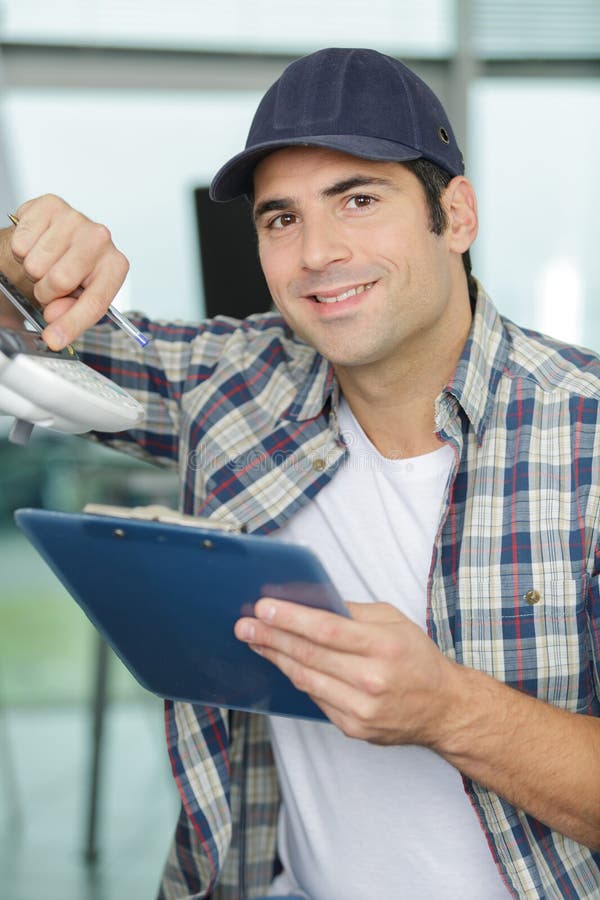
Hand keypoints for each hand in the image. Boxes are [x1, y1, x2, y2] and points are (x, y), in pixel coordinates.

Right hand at [6, 194, 128, 348]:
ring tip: (44, 265)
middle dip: (46, 291)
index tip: (54, 339)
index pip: (94, 301)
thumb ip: (69, 316)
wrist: (50, 243)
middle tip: (50, 286)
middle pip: (60, 280)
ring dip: (33, 271)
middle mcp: (101, 238)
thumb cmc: (67, 272)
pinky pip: (21, 242)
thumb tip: (55, 322)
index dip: (70, 323)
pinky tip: (36, 246)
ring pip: (36, 263)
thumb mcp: (75, 301)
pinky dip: (22, 250)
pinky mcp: (50, 205)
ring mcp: (76, 219)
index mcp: (115, 266)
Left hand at [234, 598, 458, 746]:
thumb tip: (311, 602)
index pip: (326, 629)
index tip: (264, 607)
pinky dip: (297, 678)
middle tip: (244, 625)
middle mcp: (372, 680)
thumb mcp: (394, 621)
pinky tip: (283, 663)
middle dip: (271, 637)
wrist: (444, 709)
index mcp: (383, 646)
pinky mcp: (354, 728)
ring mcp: (361, 709)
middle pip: (309, 655)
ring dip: (275, 658)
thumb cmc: (418, 659)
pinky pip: (316, 698)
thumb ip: (354, 612)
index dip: (290, 618)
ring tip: (255, 641)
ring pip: (306, 679)